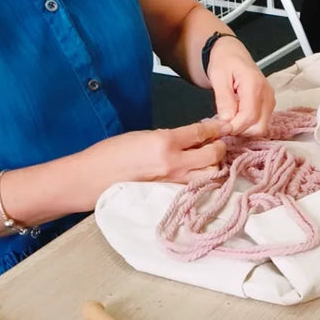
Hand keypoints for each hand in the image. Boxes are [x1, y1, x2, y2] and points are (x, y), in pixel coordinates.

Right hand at [75, 119, 229, 208]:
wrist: (93, 178)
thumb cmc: (111, 153)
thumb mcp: (142, 135)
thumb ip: (168, 137)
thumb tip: (191, 138)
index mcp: (165, 142)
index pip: (201, 132)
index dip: (217, 128)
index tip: (226, 126)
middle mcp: (174, 163)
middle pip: (213, 155)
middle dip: (220, 147)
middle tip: (218, 143)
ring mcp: (174, 181)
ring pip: (210, 174)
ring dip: (215, 165)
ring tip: (210, 159)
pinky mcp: (171, 193)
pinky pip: (196, 186)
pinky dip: (204, 178)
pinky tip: (201, 173)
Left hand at [206, 37, 275, 135]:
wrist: (232, 54)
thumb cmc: (224, 62)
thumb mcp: (218, 77)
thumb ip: (224, 100)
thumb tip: (227, 121)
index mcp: (254, 85)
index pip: (249, 116)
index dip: (234, 126)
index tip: (221, 127)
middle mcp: (267, 94)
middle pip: (259, 126)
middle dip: (240, 130)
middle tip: (224, 124)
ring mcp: (270, 100)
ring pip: (261, 128)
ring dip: (244, 129)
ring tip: (230, 119)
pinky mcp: (269, 105)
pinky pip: (262, 123)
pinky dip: (249, 125)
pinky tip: (237, 117)